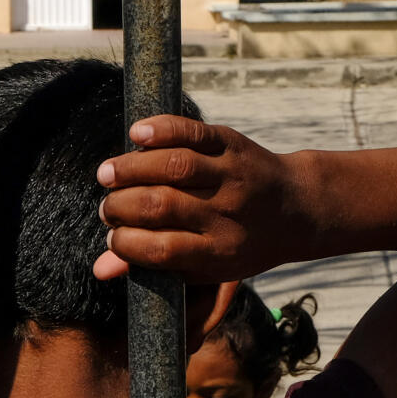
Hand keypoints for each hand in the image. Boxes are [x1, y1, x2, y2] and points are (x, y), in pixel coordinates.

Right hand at [93, 116, 301, 282]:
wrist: (296, 208)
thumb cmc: (240, 242)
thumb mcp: (207, 265)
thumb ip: (155, 265)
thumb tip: (100, 269)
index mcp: (219, 253)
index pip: (162, 250)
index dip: (126, 244)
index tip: (112, 236)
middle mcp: (227, 214)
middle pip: (162, 206)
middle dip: (121, 206)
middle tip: (106, 207)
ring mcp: (232, 176)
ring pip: (175, 167)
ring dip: (131, 168)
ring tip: (107, 174)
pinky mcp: (233, 145)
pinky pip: (194, 132)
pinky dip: (163, 128)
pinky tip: (137, 134)